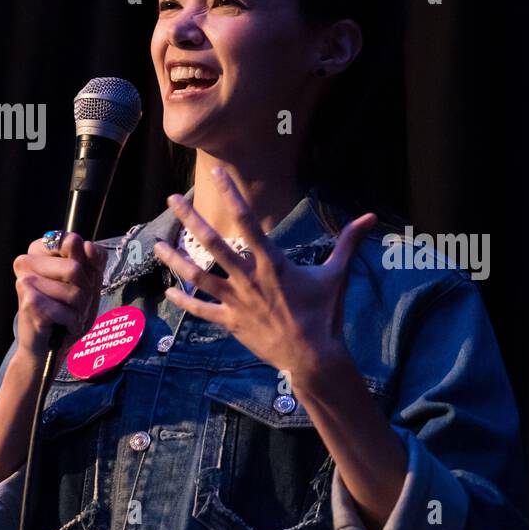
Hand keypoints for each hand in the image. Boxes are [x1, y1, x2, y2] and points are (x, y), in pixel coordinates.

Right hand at [13, 232, 107, 357]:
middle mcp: (26, 261)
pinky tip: (61, 326)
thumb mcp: (88, 282)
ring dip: (79, 309)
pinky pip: (70, 311)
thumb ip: (93, 261)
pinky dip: (73, 323)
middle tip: (72, 304)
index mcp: (39, 249)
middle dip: (84, 291)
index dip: (87, 265)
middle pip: (76, 267)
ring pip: (75, 291)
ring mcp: (25, 281)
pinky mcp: (29, 302)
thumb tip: (86, 244)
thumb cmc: (67, 311)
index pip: (74, 241)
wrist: (47, 347)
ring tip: (66, 315)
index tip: (75, 280)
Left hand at [152, 166, 374, 386]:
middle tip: (172, 198)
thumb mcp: (337, 275)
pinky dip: (184, 301)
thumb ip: (348, 242)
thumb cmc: (325, 314)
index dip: (232, 194)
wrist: (312, 356)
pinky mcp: (231, 323)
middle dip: (190, 218)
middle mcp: (249, 278)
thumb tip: (371, 217)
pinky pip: (201, 311)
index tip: (217, 173)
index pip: (248, 221)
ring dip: (175, 259)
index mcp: (272, 263)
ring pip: (197, 276)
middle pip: (212, 243)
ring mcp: (237, 301)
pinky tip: (167, 292)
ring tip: (157, 244)